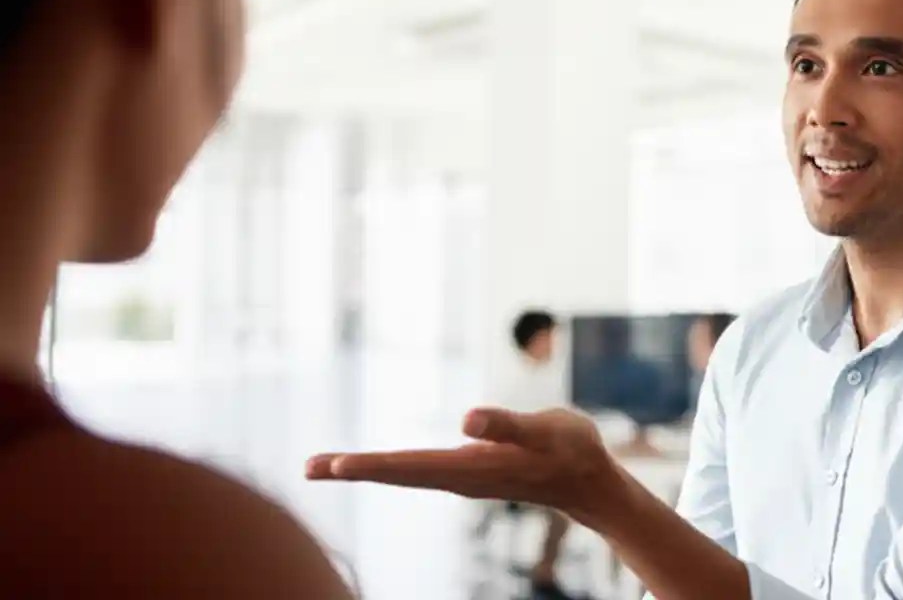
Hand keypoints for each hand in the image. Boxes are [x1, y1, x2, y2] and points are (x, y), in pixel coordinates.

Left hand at [306, 407, 626, 527]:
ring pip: (406, 474)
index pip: (409, 466)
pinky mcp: (471, 472)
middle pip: (398, 474)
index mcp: (472, 468)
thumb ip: (506, 425)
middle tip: (308, 468)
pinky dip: (392, 467)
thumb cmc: (572, 451)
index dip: (370, 465)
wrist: (591, 483)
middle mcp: (460, 478)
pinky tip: (380, 465)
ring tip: (328, 466)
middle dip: (355, 470)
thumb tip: (466, 420)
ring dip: (368, 469)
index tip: (332, 466)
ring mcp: (464, 477)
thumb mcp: (545, 430)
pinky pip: (419, 470)